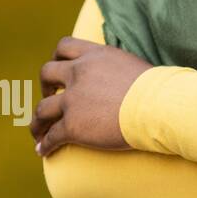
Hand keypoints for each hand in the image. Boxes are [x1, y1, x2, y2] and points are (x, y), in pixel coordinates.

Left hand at [32, 37, 153, 155]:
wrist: (160, 107)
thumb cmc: (158, 89)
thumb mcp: (133, 65)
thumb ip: (116, 66)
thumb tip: (119, 76)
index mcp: (95, 55)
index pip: (65, 46)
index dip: (57, 58)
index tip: (60, 70)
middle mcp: (79, 73)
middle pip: (46, 74)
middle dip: (44, 87)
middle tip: (50, 97)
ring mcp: (73, 100)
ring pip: (41, 110)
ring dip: (37, 122)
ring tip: (38, 132)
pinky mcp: (73, 126)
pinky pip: (51, 137)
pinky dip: (45, 145)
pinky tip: (44, 151)